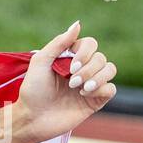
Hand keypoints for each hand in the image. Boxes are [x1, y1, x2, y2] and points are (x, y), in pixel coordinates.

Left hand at [10, 20, 117, 142]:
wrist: (31, 118)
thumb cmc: (32, 91)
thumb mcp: (40, 62)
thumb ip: (59, 43)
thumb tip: (78, 24)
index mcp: (70, 58)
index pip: (90, 44)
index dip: (85, 52)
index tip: (71, 66)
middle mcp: (82, 69)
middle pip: (101, 57)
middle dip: (88, 68)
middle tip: (71, 82)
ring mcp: (90, 84)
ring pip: (110, 69)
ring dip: (97, 77)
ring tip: (81, 88)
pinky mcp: (95, 100)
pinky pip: (111, 89)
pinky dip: (101, 89)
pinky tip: (84, 95)